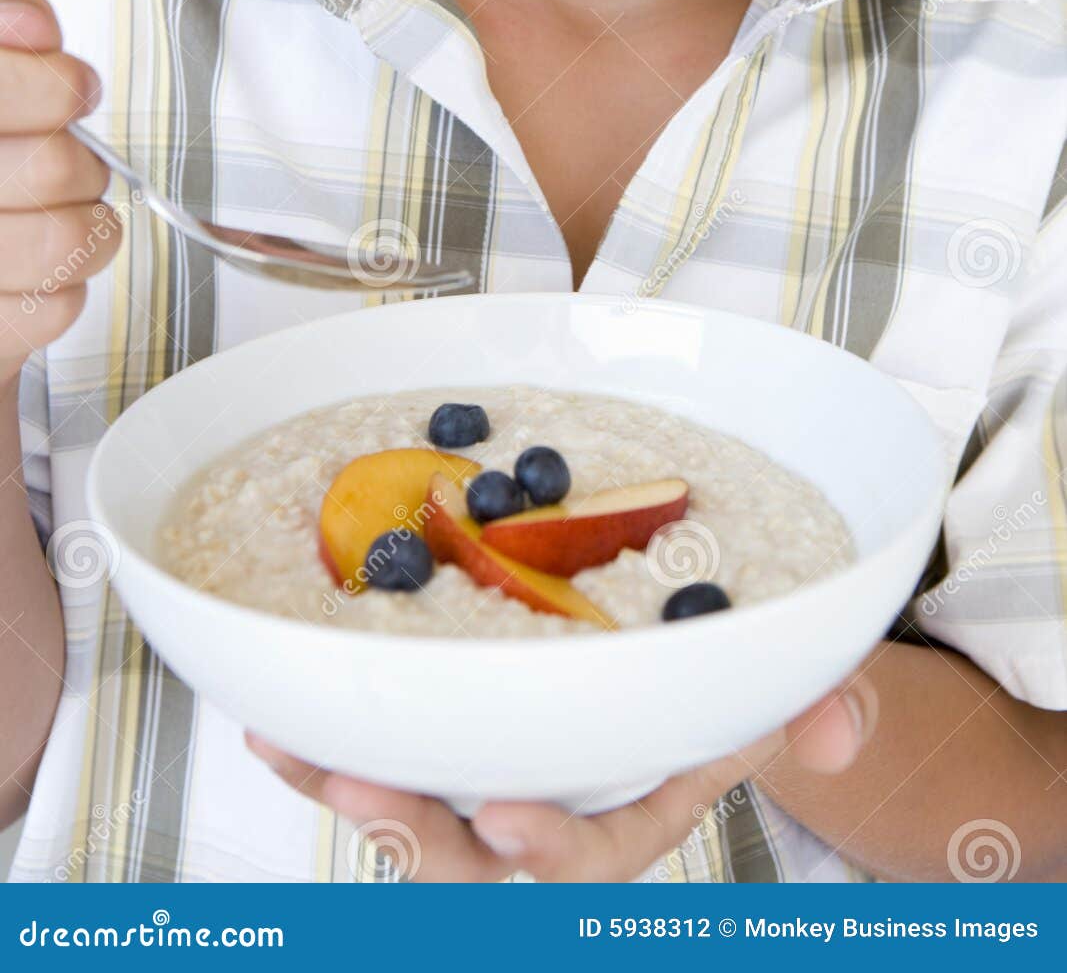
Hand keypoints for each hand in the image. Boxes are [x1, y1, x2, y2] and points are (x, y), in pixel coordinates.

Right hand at [0, 0, 119, 384]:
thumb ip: (3, 45)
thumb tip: (30, 22)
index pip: (3, 90)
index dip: (50, 84)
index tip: (73, 90)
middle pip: (54, 166)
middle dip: (81, 164)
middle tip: (64, 167)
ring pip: (66, 241)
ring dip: (87, 229)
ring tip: (59, 221)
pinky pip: (56, 308)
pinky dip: (63, 290)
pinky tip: (32, 278)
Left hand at [245, 675, 874, 880]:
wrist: (680, 668)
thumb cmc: (726, 686)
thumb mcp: (784, 693)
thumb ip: (818, 708)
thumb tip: (840, 730)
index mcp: (629, 817)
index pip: (592, 856)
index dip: (552, 847)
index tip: (512, 816)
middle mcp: (546, 818)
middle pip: (473, 862)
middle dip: (417, 839)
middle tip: (370, 790)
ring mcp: (485, 788)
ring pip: (410, 824)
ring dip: (352, 792)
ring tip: (303, 754)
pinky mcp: (438, 751)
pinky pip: (374, 763)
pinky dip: (324, 751)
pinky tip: (277, 724)